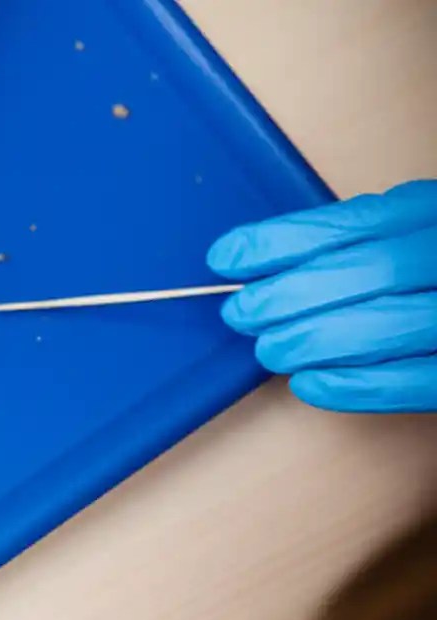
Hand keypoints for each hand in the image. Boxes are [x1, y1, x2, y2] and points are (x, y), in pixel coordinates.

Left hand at [208, 180, 436, 412]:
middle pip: (365, 273)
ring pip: (386, 325)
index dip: (279, 242)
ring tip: (270, 350)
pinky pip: (415, 380)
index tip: (225, 257)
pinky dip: (356, 385)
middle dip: (288, 295)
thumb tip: (257, 267)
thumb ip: (353, 242)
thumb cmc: (432, 269)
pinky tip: (310, 384)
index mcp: (431, 211)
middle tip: (241, 313)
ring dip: (313, 341)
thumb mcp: (408, 232)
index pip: (349, 223)